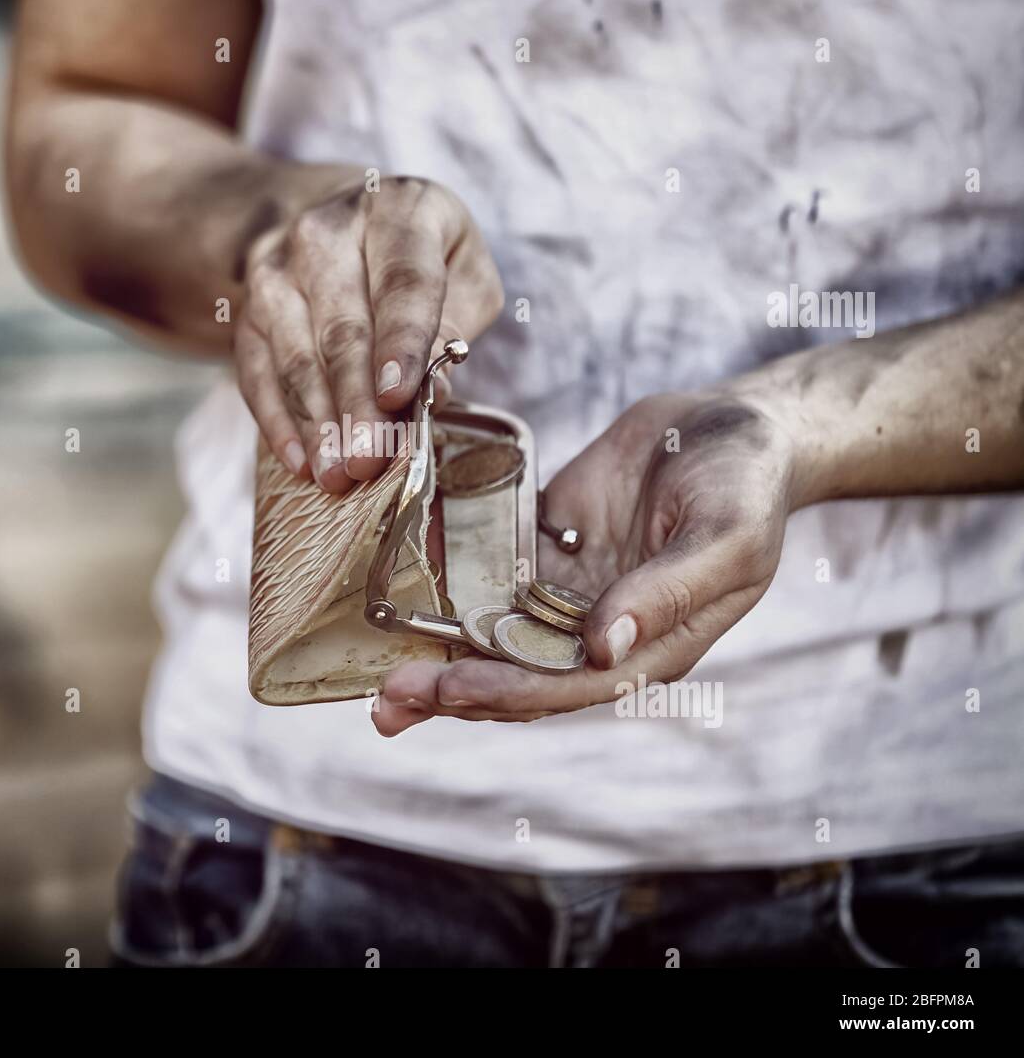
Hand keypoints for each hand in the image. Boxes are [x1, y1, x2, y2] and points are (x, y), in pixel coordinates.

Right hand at [233, 175, 502, 492]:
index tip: (401, 397)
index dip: (402, 342)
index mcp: (397, 210)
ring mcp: (277, 268)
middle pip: (342, 328)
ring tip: (337, 474)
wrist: (342, 226)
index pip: (402, 282)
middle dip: (356, 402)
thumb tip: (431, 390)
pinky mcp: (248, 308)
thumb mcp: (462, 275)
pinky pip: (257, 370)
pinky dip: (277, 420)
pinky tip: (300, 461)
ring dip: (317, 422)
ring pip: (296, 355)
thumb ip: (454, 325)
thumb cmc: (422, 260)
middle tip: (370, 459)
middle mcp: (326, 230)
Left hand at [372, 391, 796, 734]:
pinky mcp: (543, 547)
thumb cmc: (747, 486)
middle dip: (453, 690)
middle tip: (387, 699)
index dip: (508, 692)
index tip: (451, 688)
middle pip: (517, 674)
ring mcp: (567, 591)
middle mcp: (599, 631)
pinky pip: (488, 572)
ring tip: (377, 666)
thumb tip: (603, 649)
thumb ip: (666, 594)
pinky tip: (397, 587)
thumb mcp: (725, 537)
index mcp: (648, 647)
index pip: (568, 687)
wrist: (731, 425)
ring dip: (438, 653)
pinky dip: (445, 583)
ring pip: (492, 634)